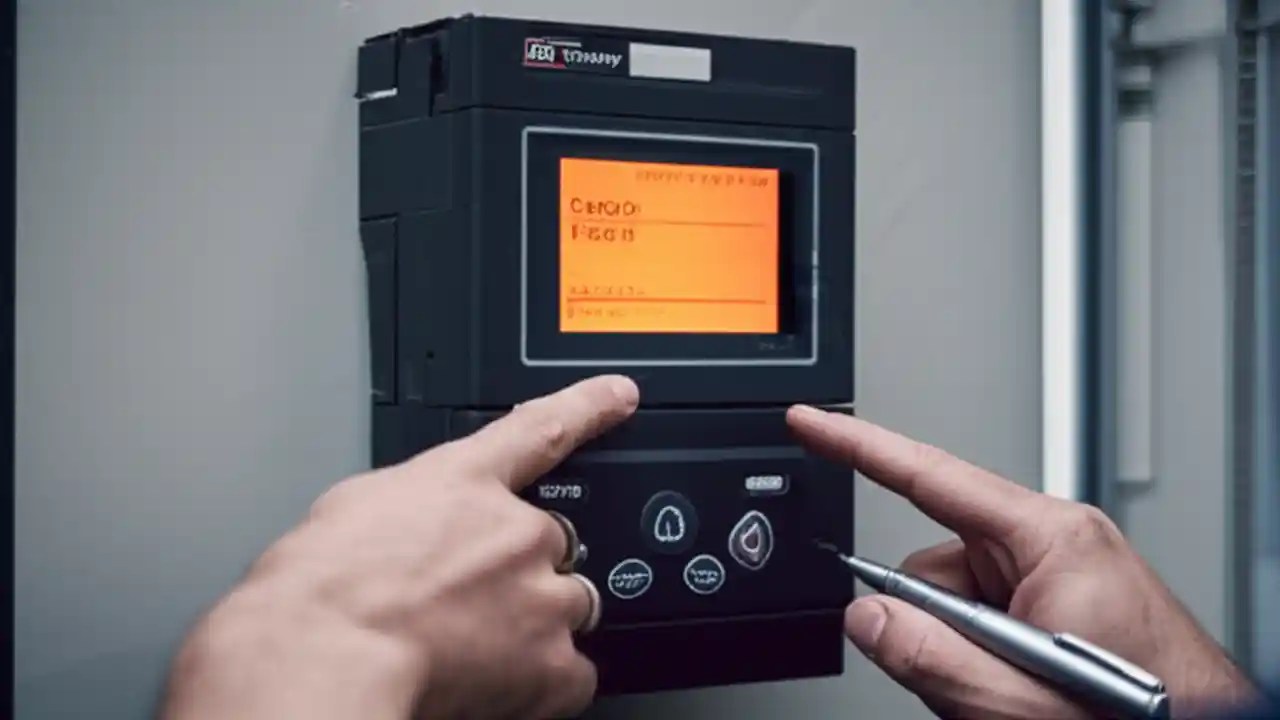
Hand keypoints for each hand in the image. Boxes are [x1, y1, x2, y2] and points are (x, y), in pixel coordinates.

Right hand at [163, 375, 639, 719]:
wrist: (325, 649)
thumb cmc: (320, 585)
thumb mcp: (357, 509)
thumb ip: (411, 508)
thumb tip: (410, 530)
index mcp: (467, 480)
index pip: (543, 427)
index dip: (589, 407)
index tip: (620, 395)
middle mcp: (519, 532)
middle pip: (554, 547)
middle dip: (522, 573)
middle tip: (467, 606)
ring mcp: (542, 597)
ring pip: (569, 607)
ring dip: (535, 626)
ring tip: (474, 652)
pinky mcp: (549, 664)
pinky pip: (572, 676)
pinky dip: (544, 686)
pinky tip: (500, 690)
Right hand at [786, 406, 1258, 718]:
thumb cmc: (1150, 716)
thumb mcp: (1019, 697)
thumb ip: (930, 656)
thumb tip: (864, 617)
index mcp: (1052, 538)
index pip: (930, 477)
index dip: (858, 446)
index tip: (810, 423)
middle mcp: (1054, 545)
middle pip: (935, 561)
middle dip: (929, 622)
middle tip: (972, 681)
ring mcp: (1058, 575)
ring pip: (953, 600)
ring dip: (958, 651)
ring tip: (1011, 696)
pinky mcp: (1058, 604)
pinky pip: (982, 618)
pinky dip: (981, 658)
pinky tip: (1017, 690)